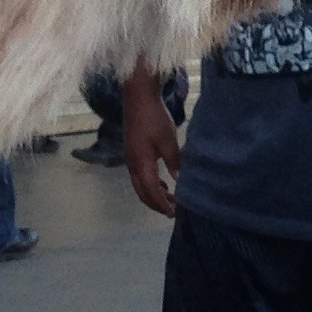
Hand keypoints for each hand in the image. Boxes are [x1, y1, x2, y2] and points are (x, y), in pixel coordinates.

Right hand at [122, 60, 180, 218]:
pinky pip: (140, 176)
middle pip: (143, 193)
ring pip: (140, 185)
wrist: (138, 98)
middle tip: (173, 211)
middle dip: (156, 204)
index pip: (151, 192)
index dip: (162, 205)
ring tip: (170, 198)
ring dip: (153, 194)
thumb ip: (174, 161)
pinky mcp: (133, 152)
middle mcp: (133, 165)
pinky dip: (151, 184)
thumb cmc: (155, 118)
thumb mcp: (168, 140)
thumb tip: (180, 180)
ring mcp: (131, 159)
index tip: (174, 213)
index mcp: (141, 164)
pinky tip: (163, 182)